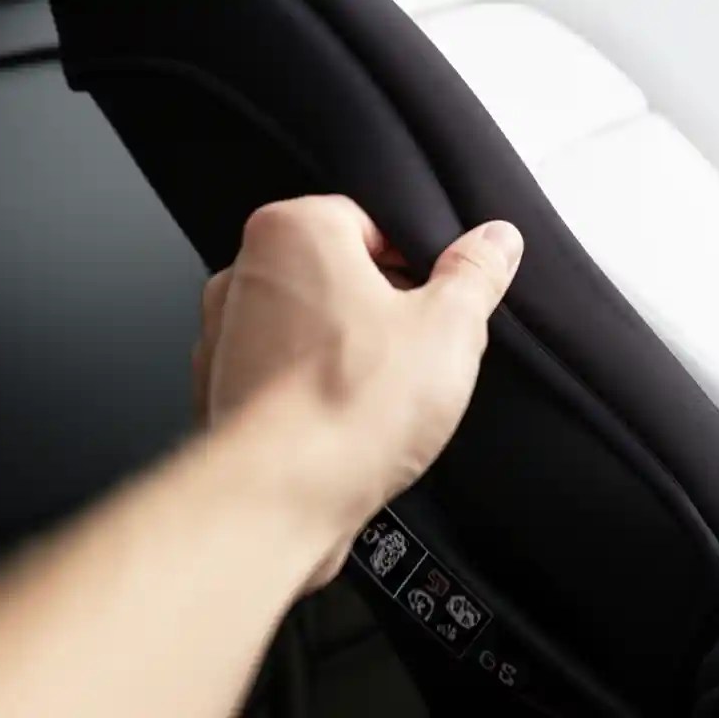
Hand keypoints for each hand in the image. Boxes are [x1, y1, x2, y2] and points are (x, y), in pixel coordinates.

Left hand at [191, 195, 522, 588]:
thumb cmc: (349, 408)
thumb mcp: (449, 328)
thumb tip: (497, 242)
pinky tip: (351, 422)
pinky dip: (317, 390)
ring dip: (351, 350)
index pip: (373, 221)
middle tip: (422, 350)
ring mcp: (224, 333)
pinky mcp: (222, 389)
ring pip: (312, 325)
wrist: (280, 498)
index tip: (442, 298)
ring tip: (386, 393)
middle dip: (385, 306)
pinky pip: (286, 374)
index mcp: (294, 231)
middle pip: (340, 271)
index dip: (419, 262)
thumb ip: (476, 273)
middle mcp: (245, 272)